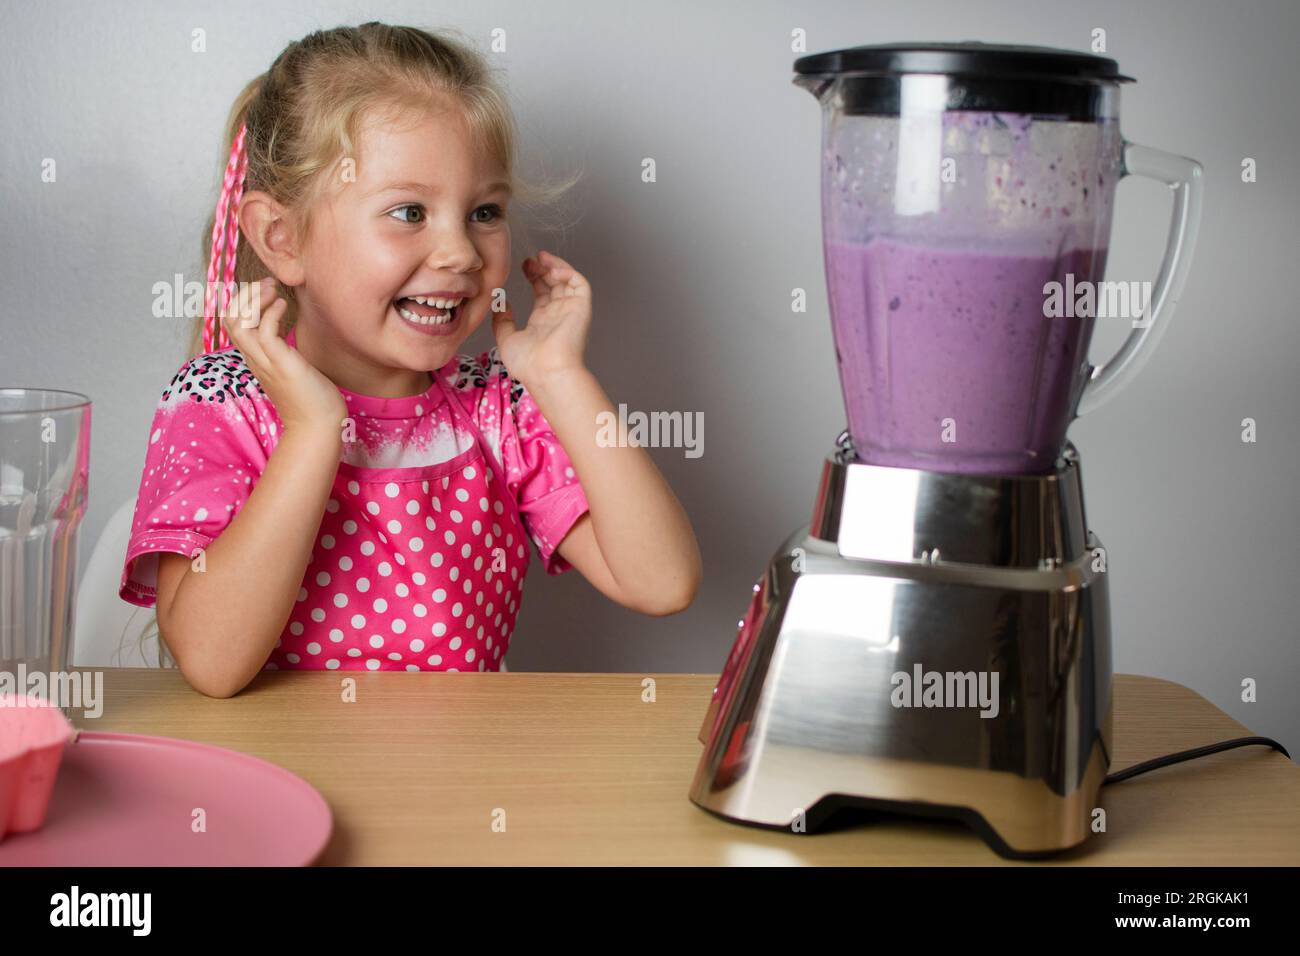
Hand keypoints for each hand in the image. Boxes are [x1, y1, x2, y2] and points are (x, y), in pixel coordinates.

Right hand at [220, 277, 346, 435]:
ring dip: (255, 300)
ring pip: (240, 323)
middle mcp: (255, 360)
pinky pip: (265, 332)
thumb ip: (284, 351)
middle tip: (268, 283)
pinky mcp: (281, 365)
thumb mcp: (292, 368)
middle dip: (245, 295)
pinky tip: (285, 307)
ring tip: (274, 290)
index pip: (233, 325)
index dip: (242, 303)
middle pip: (230, 320)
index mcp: (255, 360)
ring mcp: (266, 363)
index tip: (264, 290)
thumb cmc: (312, 399)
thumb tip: (289, 334)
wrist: (318, 427)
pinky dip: (271, 314)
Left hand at [491, 250, 590, 385]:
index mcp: (542, 321)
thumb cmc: (528, 364)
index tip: (523, 266)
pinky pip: (579, 283)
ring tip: (541, 257)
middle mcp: (558, 314)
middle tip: (530, 259)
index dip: (534, 277)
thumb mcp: (506, 339)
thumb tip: (500, 304)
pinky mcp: (581, 307)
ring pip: (567, 280)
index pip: (542, 293)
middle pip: (554, 283)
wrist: (547, 372)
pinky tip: (551, 268)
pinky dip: (567, 271)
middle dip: (542, 268)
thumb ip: (502, 321)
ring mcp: (570, 310)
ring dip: (555, 265)